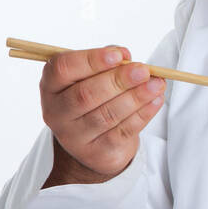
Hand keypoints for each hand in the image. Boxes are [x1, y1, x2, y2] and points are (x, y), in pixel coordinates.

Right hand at [40, 45, 166, 183]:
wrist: (96, 139)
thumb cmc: (95, 96)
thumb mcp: (94, 75)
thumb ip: (109, 61)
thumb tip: (126, 57)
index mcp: (51, 85)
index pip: (62, 69)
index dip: (91, 60)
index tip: (119, 55)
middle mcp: (56, 112)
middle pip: (85, 95)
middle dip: (118, 80)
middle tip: (143, 71)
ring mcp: (73, 136)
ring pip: (106, 115)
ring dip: (135, 97)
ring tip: (156, 84)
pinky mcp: (95, 153)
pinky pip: (122, 132)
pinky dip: (143, 114)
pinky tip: (155, 101)